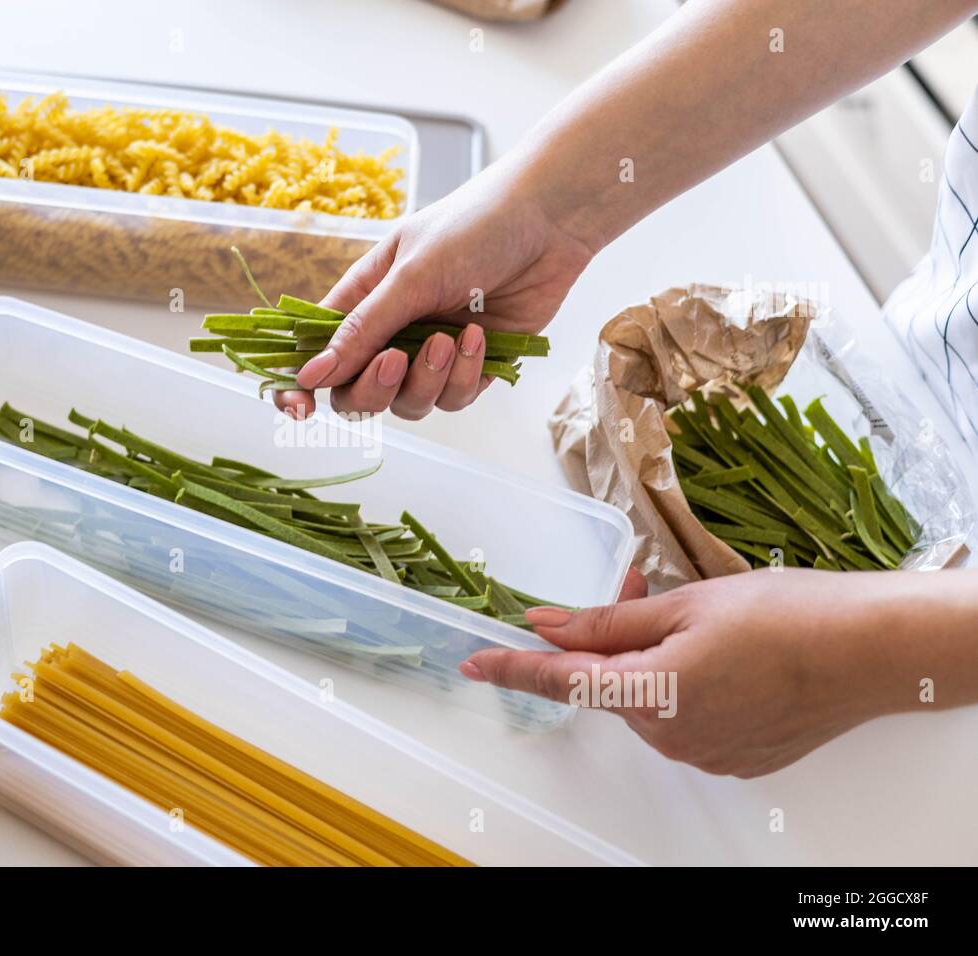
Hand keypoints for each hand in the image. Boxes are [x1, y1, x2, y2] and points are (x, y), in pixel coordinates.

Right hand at [275, 158, 595, 419]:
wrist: (551, 219)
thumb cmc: (475, 226)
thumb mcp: (410, 275)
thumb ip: (363, 330)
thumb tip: (310, 376)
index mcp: (363, 300)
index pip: (317, 352)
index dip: (302, 385)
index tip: (299, 406)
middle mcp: (392, 331)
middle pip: (359, 391)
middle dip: (374, 387)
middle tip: (396, 360)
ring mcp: (432, 352)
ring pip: (409, 403)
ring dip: (427, 380)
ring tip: (451, 338)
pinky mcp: (474, 366)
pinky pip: (454, 398)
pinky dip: (465, 375)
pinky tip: (479, 336)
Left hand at [461, 569, 947, 777]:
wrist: (869, 650)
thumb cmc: (784, 615)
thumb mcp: (684, 603)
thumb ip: (607, 620)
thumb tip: (546, 623)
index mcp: (650, 693)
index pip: (560, 680)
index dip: (513, 667)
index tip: (474, 661)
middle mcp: (670, 736)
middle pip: (610, 684)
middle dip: (612, 637)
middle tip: (641, 584)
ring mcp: (703, 753)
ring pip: (647, 700)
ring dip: (650, 659)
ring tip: (697, 617)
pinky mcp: (733, 758)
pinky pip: (684, 719)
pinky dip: (684, 685)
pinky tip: (723, 655)